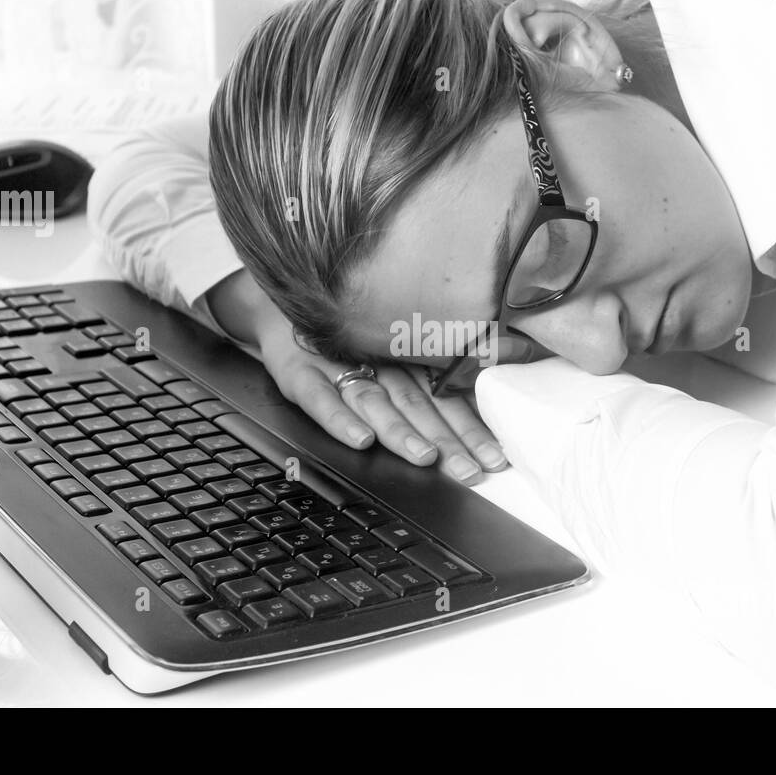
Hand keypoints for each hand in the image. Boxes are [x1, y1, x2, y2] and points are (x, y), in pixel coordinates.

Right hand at [255, 313, 507, 484]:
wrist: (280, 304)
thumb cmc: (343, 334)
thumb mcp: (389, 348)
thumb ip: (429, 377)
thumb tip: (483, 405)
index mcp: (405, 360)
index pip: (445, 398)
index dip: (471, 428)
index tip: (495, 457)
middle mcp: (378, 363)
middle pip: (418, 405)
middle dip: (447, 441)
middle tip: (470, 470)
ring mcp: (337, 368)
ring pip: (376, 403)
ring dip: (401, 432)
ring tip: (423, 456)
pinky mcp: (300, 374)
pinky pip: (321, 400)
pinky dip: (340, 420)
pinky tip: (360, 441)